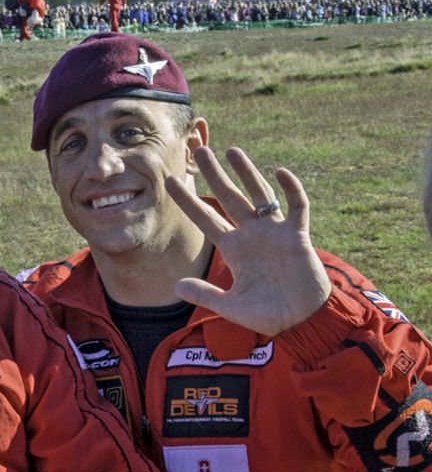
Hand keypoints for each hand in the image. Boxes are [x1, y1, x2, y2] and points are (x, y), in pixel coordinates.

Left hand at [164, 146, 331, 335]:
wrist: (303, 321)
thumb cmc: (267, 315)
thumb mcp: (231, 307)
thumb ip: (205, 295)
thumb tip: (175, 286)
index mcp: (232, 249)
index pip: (205, 218)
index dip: (188, 200)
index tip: (169, 181)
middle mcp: (251, 234)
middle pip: (229, 197)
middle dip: (216, 174)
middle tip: (200, 150)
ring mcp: (275, 232)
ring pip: (259, 194)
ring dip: (247, 173)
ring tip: (233, 150)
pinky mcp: (298, 236)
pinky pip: (296, 207)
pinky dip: (291, 189)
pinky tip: (281, 172)